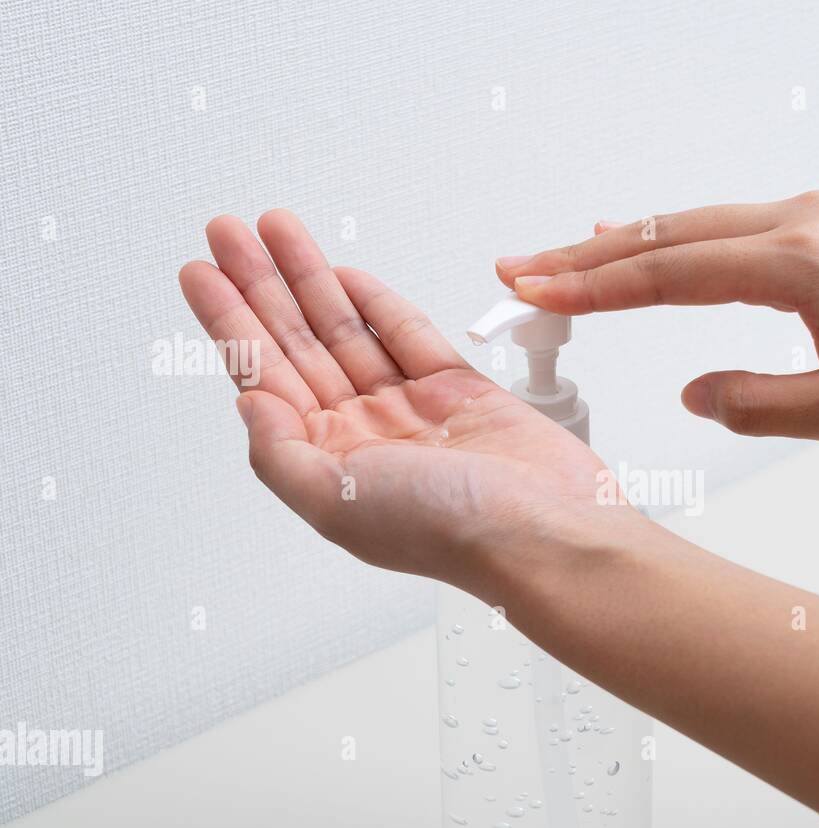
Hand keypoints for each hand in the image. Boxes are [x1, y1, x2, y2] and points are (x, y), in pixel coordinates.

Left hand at [180, 211, 631, 589]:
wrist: (543, 528)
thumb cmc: (450, 532)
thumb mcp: (334, 501)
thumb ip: (279, 452)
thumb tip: (247, 399)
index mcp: (328, 463)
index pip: (263, 377)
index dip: (228, 322)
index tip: (202, 274)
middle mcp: (364, 435)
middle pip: (297, 344)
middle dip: (261, 284)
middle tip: (230, 232)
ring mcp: (411, 410)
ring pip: (347, 329)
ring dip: (310, 278)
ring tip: (279, 230)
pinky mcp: (460, 390)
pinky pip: (407, 335)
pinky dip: (377, 303)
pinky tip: (347, 274)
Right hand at [495, 191, 818, 441]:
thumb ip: (759, 403)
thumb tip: (698, 394)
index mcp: (799, 266)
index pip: (670, 274)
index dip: (594, 286)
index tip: (535, 290)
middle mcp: (798, 224)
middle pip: (666, 235)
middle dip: (585, 257)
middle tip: (518, 270)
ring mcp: (811, 216)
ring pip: (692, 224)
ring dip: (622, 245)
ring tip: (559, 262)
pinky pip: (725, 225)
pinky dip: (671, 238)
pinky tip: (642, 241)